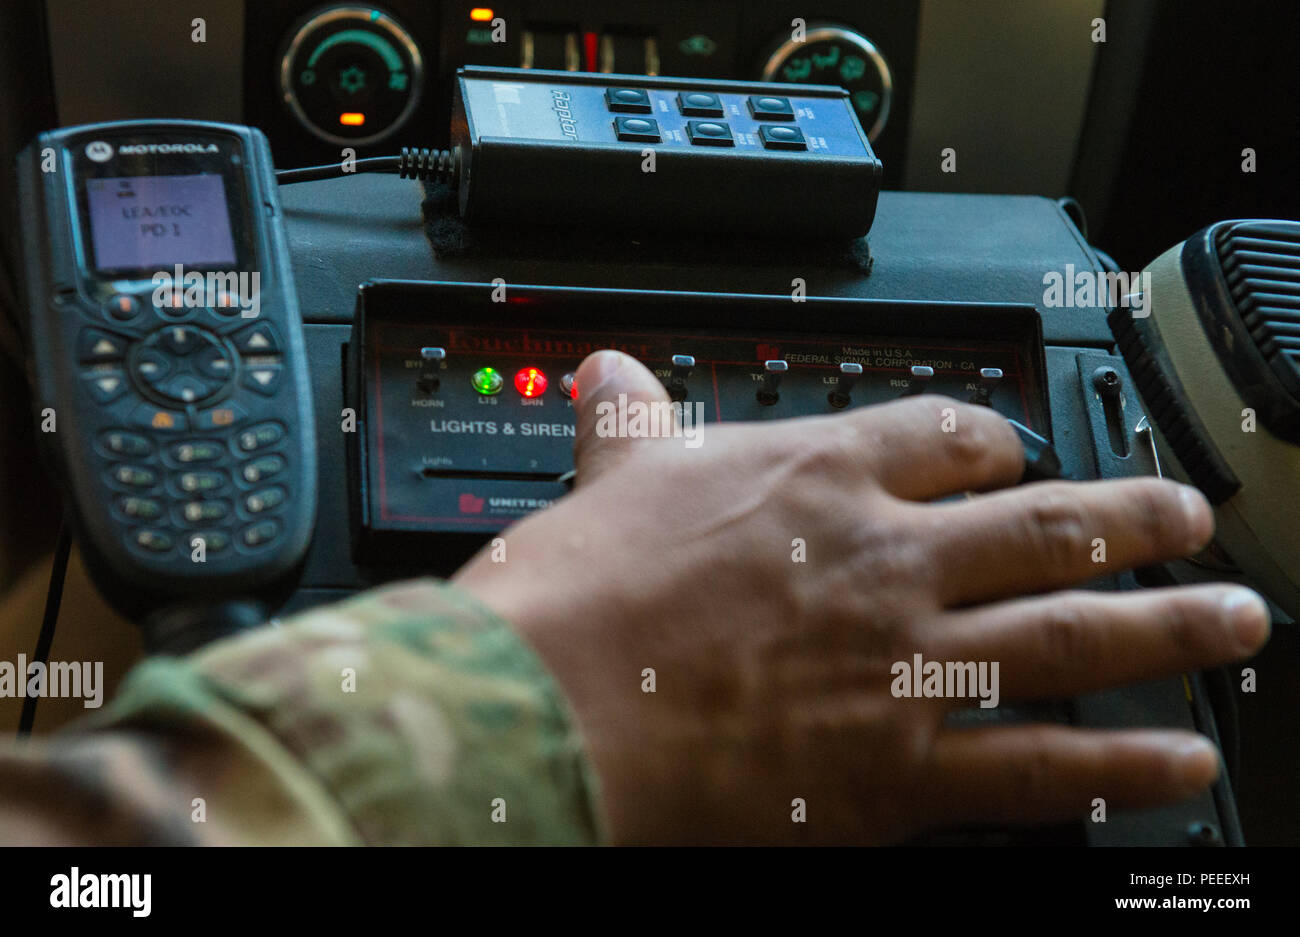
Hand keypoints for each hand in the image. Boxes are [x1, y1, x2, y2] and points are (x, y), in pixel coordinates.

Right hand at [451, 351, 1269, 843]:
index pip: (946, 437)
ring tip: (1235, 617)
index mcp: (821, 478)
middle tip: (1188, 517)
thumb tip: (609, 372)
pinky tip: (1178, 761)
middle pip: (1047, 525)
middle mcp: (888, 559)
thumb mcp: (613, 478)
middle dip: (1133, 520)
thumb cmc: (578, 595)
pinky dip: (1123, 768)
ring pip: (1073, 632)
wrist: (548, 707)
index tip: (1017, 458)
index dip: (997, 444)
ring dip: (1167, 625)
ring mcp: (908, 663)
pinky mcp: (901, 769)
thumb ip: (631, 419)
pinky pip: (1041, 766)